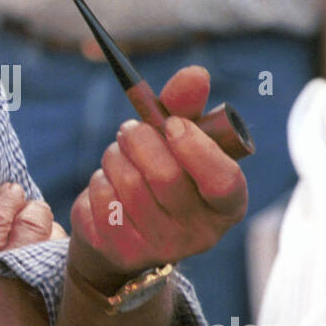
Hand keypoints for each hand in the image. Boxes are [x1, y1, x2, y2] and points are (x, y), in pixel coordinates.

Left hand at [68, 65, 247, 289]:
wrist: (127, 230)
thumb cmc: (164, 174)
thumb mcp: (180, 141)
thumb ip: (187, 108)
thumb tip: (195, 74)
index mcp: (227, 204)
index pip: (223, 180)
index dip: (195, 147)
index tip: (172, 123)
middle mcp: (199, 233)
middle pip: (164, 176)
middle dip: (140, 139)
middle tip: (130, 128)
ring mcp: (159, 247)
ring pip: (127, 182)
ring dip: (116, 156)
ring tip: (119, 155)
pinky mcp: (120, 251)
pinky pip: (101, 198)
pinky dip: (99, 179)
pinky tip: (108, 184)